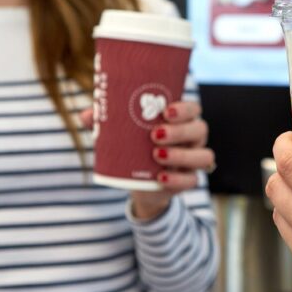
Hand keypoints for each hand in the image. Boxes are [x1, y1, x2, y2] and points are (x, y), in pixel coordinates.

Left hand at [78, 102, 215, 221]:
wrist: (138, 183)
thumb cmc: (133, 148)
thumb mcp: (120, 135)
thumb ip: (105, 124)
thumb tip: (87, 115)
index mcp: (180, 121)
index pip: (194, 109)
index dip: (185, 108)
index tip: (166, 110)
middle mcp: (192, 139)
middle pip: (200, 129)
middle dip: (180, 130)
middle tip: (155, 134)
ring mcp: (193, 161)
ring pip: (204, 156)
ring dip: (182, 154)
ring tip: (157, 155)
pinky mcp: (187, 181)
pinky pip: (192, 181)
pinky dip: (176, 179)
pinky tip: (160, 177)